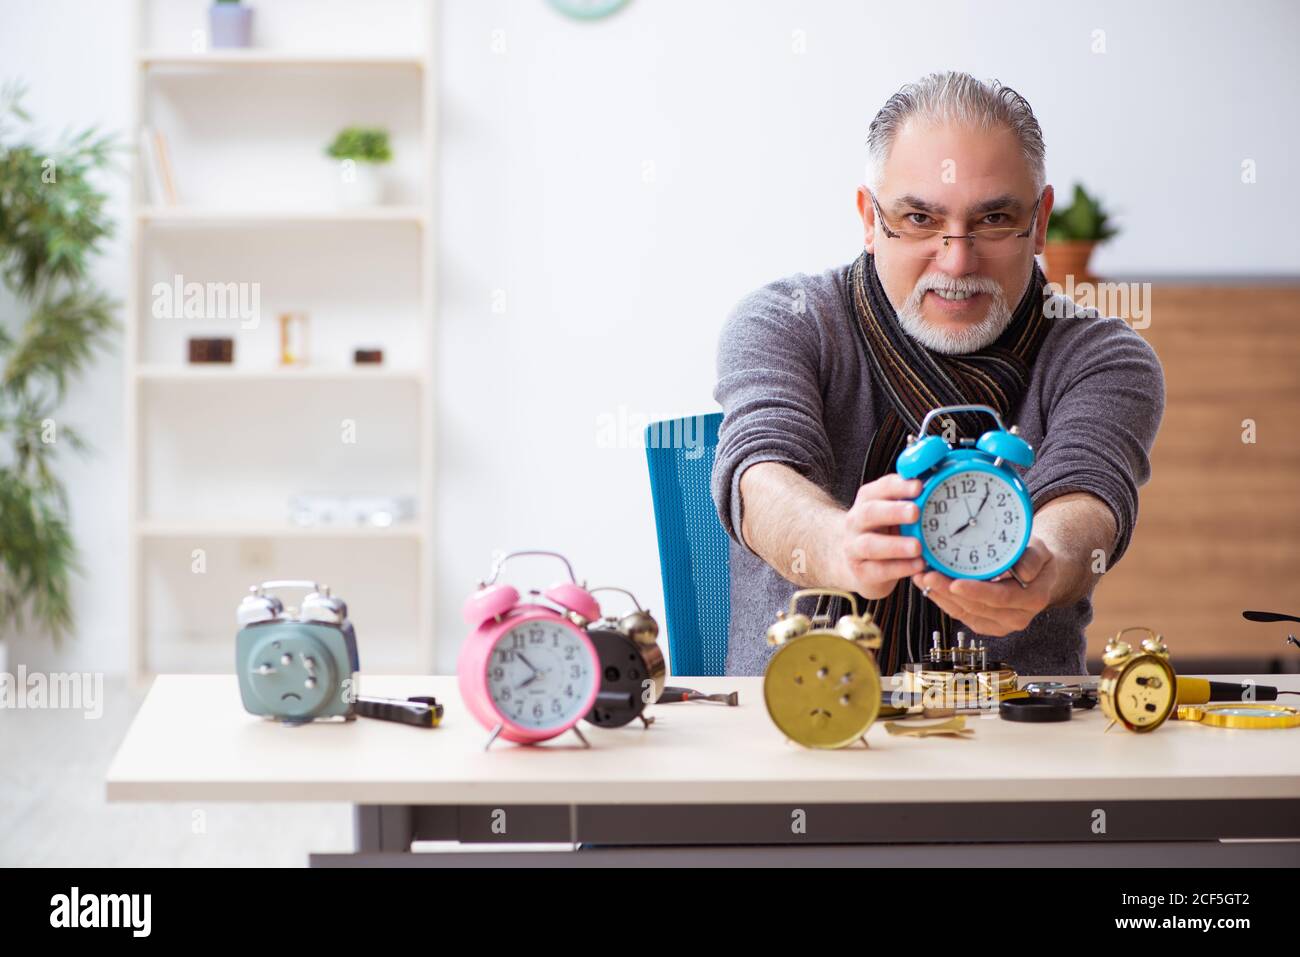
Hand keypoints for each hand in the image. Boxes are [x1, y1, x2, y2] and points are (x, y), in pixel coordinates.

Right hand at [832, 474, 926, 599]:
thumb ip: (912, 497)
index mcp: (868, 500)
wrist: (857, 561)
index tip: (919, 486)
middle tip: (915, 512)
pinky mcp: (861, 571)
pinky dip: (900, 568)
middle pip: (869, 513)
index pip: (880, 488)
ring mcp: (854, 547)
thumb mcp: (894, 510)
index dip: (898, 486)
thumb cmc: (885, 531)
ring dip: (895, 545)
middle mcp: (856, 521)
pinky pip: (878, 570)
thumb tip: (942, 474)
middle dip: (893, 511)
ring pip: (870, 545)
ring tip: (918, 547)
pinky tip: (918, 565)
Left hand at [910, 538, 1058, 635]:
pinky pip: (959, 613)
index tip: (955, 583)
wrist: (1038, 576)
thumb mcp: (1040, 551)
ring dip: (939, 595)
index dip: (976, 591)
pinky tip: (928, 585)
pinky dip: (941, 599)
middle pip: (976, 607)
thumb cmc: (1036, 560)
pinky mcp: (984, 623)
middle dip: (947, 592)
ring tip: (921, 576)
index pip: (1001, 597)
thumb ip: (1032, 558)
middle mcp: (1016, 617)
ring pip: (963, 612)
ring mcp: (999, 624)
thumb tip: (1022, 572)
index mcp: (1032, 599)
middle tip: (927, 574)